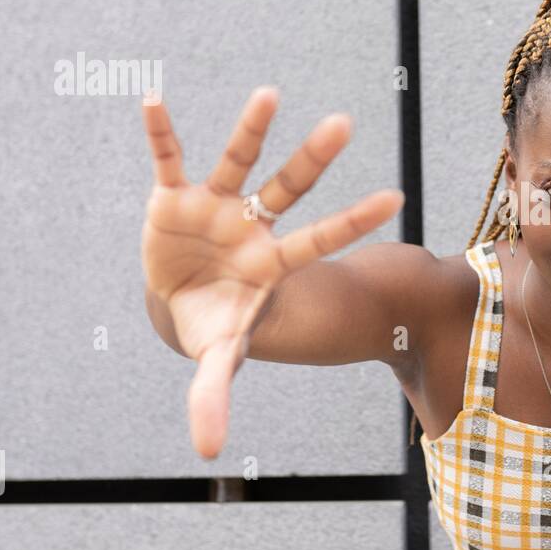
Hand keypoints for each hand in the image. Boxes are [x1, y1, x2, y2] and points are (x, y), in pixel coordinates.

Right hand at [140, 87, 404, 459]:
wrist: (179, 300)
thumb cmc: (212, 324)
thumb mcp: (216, 356)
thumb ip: (216, 395)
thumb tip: (210, 455)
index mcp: (270, 260)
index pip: (320, 237)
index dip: (353, 221)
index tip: (397, 197)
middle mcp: (251, 225)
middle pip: (288, 188)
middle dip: (313, 159)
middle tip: (345, 123)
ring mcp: (215, 206)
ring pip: (239, 161)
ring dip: (251, 130)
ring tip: (271, 94)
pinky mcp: (174, 196)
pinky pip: (168, 159)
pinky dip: (160, 134)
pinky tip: (153, 100)